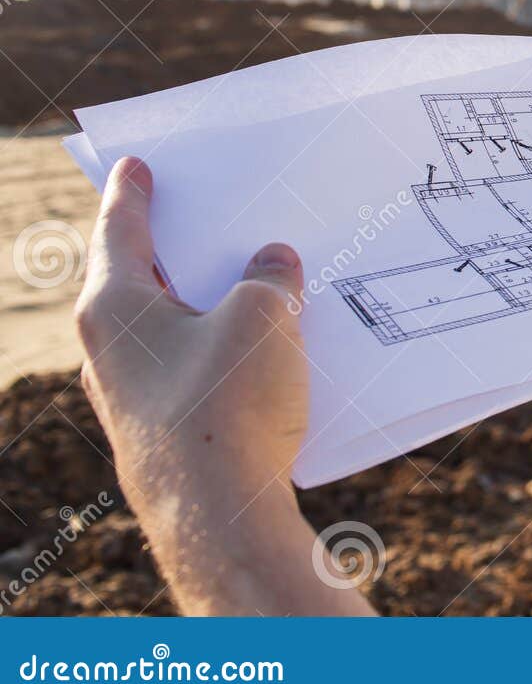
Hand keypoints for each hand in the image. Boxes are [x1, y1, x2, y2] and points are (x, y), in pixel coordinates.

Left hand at [76, 157, 308, 518]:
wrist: (219, 519)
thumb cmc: (227, 406)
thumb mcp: (262, 317)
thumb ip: (268, 278)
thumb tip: (272, 264)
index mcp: (114, 308)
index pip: (121, 231)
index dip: (133, 193)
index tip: (133, 164)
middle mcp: (109, 352)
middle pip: (144, 281)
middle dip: (182, 251)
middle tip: (206, 218)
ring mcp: (133, 399)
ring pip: (172, 332)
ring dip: (213, 307)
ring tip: (261, 287)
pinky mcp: (164, 436)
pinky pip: (193, 375)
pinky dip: (224, 353)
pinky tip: (268, 356)